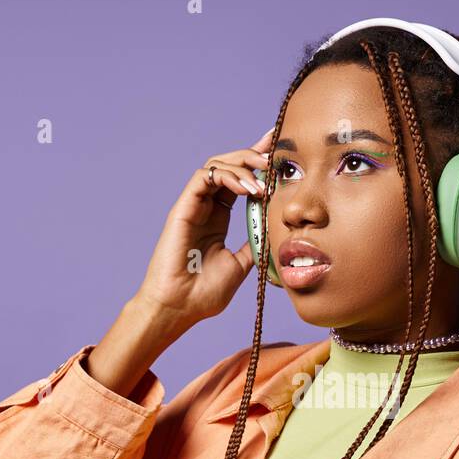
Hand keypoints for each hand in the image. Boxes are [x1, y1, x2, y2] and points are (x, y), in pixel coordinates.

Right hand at [135, 126, 275, 329]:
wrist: (180, 307)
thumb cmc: (204, 292)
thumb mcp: (241, 265)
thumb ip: (254, 245)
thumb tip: (276, 232)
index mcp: (218, 218)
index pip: (239, 181)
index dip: (257, 165)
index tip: (278, 151)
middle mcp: (206, 207)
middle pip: (228, 166)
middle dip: (252, 154)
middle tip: (274, 153)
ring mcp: (194, 206)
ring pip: (217, 165)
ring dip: (243, 165)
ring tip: (263, 180)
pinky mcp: (183, 207)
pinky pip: (204, 177)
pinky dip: (228, 176)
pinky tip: (248, 189)